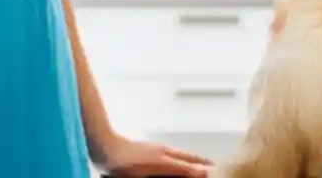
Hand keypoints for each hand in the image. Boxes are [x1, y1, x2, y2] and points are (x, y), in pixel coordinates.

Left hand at [98, 134, 212, 176]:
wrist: (104, 150)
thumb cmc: (129, 158)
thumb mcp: (159, 165)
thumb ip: (182, 167)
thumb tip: (206, 170)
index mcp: (169, 154)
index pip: (194, 160)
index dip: (206, 165)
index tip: (217, 169)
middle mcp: (162, 152)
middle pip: (185, 158)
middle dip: (197, 164)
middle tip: (208, 170)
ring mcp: (151, 155)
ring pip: (172, 160)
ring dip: (184, 164)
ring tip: (190, 170)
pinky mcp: (139, 160)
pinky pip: (160, 163)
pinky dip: (169, 167)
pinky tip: (163, 170)